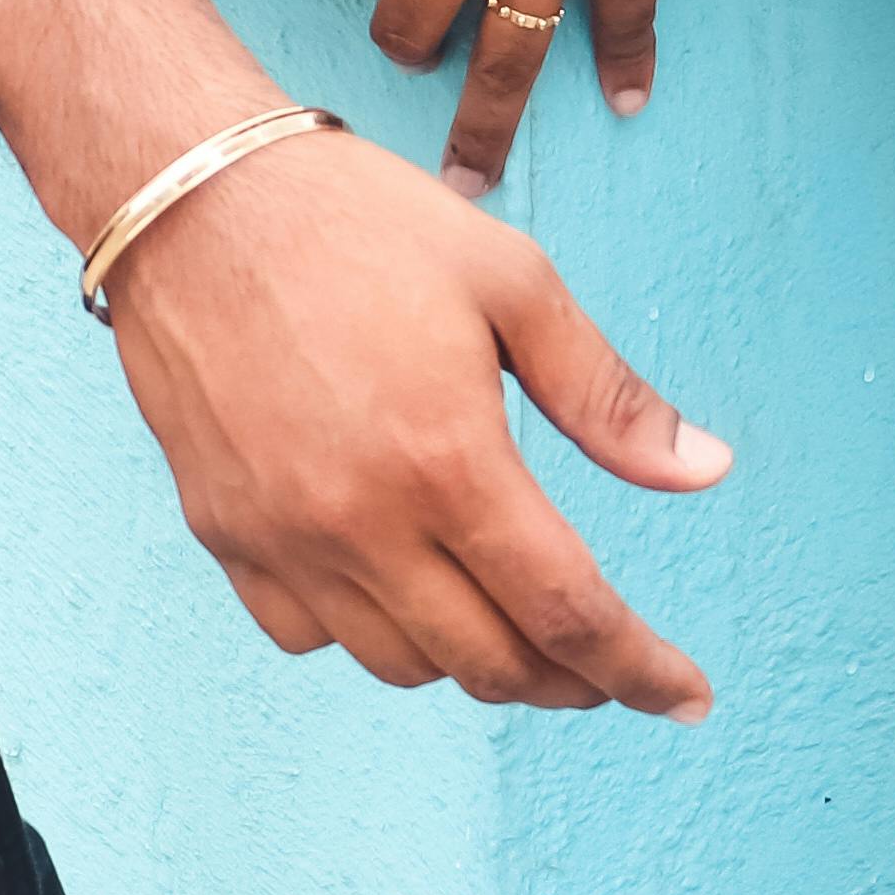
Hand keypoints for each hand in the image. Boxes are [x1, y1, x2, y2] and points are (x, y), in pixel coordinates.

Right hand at [108, 116, 728, 713]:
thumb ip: (606, 395)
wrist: (191, 198)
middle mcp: (360, 521)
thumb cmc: (358, 223)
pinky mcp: (224, 532)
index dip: (639, 671)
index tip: (686, 696)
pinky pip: (308, 634)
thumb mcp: (511, 280)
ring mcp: (281, 537)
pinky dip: (369, 632)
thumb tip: (704, 472)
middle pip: (491, 664)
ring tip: (506, 610)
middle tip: (607, 663)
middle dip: (570, 681)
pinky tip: (397, 581)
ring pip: (400, 663)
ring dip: (472, 658)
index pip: (567, 614)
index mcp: (447, 460)